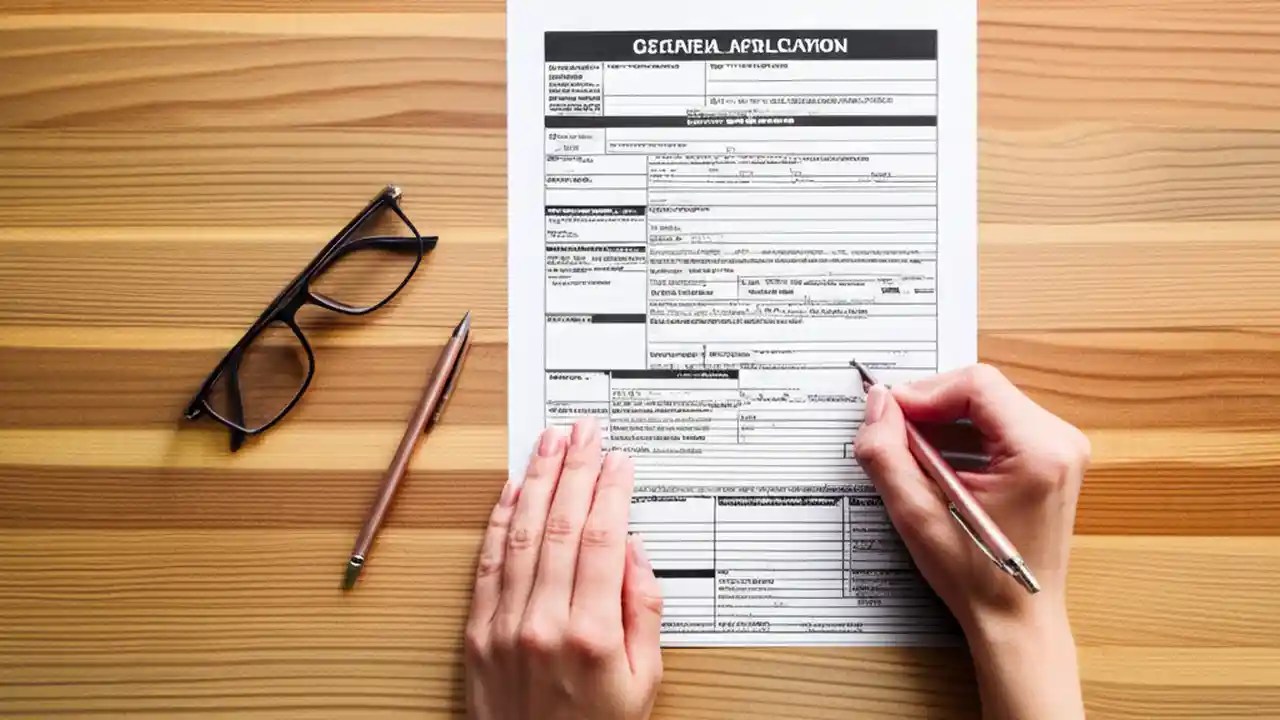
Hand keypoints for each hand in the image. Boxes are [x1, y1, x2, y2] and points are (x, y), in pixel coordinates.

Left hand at [465, 418, 663, 719]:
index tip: (620, 460)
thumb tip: (635, 553)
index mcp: (592, 635)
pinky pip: (488, 563)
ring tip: (550, 443)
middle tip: (584, 432)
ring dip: (537, 481)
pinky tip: (512, 489)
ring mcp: (505, 626)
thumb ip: (644, 613)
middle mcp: (544, 624)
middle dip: (576, 469)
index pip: (603, 540)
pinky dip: (499, 521)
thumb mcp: (646, 682)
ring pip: (521, 534)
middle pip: (561, 525)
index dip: (612, 491)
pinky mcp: (477, 633)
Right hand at [854, 364, 1087, 719]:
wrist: (1016, 620)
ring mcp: (1061, 449)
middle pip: (983, 389)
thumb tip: (878, 403)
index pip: (976, 384)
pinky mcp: (1052, 458)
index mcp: (1039, 451)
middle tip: (894, 433)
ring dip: (945, 418)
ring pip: (988, 402)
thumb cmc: (977, 578)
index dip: (925, 392)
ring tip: (913, 451)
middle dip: (932, 404)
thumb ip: (887, 453)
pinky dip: (963, 432)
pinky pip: (1000, 422)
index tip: (890, 414)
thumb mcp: (916, 515)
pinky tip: (939, 460)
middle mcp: (1060, 442)